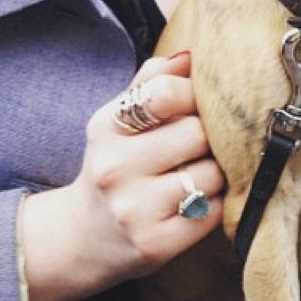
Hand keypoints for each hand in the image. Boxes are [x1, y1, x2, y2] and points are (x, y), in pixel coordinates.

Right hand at [20, 51, 224, 300]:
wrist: (83, 238)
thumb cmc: (115, 164)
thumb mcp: (120, 118)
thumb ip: (153, 80)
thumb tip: (191, 55)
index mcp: (107, 126)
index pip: (164, 93)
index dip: (193, 94)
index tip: (198, 103)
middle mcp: (115, 167)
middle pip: (197, 133)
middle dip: (210, 136)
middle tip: (204, 143)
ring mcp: (134, 210)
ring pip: (212, 174)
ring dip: (217, 172)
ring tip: (199, 173)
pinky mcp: (156, 245)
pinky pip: (214, 212)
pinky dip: (215, 204)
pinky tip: (197, 202)